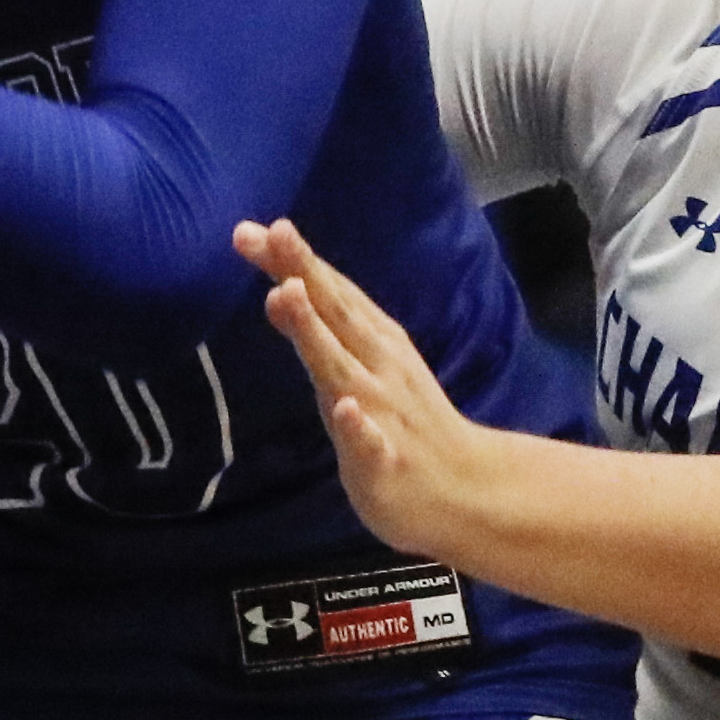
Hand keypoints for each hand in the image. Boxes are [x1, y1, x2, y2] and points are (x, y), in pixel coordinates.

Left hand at [233, 218, 504, 560]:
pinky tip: (345, 410)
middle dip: (302, 271)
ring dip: (315, 332)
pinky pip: (373, 445)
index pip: (330, 292)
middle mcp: (379, 367)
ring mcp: (385, 414)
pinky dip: (360, 426)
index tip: (251, 230)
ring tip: (287, 294)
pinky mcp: (387, 464)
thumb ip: (321, 331)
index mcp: (373, 341)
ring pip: (343, 370)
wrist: (467, 490)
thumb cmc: (403, 421)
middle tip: (272, 230)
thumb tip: (278, 286)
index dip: (293, 259)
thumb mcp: (358, 367)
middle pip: (335, 314)